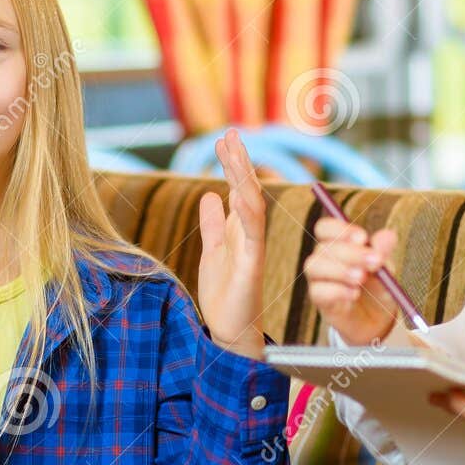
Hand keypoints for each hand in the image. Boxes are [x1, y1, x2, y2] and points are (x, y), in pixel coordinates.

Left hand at [196, 130, 267, 360]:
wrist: (231, 330)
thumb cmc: (225, 294)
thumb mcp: (212, 251)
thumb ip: (213, 224)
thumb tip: (210, 194)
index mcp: (240, 230)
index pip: (238, 189)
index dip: (232, 164)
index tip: (223, 139)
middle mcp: (250, 234)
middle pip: (248, 191)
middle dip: (239, 162)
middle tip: (229, 134)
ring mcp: (253, 248)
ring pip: (253, 206)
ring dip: (244, 179)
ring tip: (234, 154)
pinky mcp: (252, 264)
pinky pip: (254, 234)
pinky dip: (248, 212)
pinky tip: (239, 193)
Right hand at [304, 217, 402, 345]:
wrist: (376, 318)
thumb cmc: (376, 285)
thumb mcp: (384, 267)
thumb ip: (383, 251)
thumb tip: (389, 235)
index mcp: (337, 244)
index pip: (325, 228)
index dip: (340, 229)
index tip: (363, 237)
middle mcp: (323, 258)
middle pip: (323, 247)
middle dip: (351, 253)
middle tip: (375, 261)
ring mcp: (318, 279)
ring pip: (314, 265)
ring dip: (340, 269)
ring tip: (362, 278)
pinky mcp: (320, 300)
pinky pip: (318, 291)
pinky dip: (337, 290)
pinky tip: (354, 294)